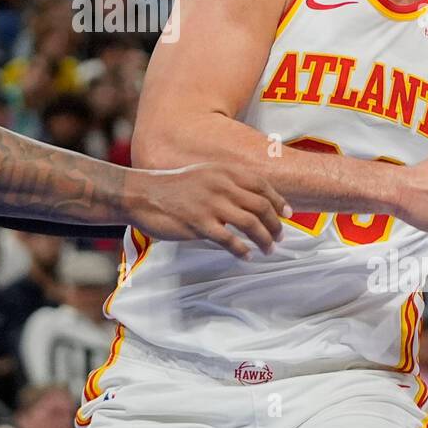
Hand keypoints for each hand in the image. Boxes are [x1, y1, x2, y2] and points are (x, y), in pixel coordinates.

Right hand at [126, 163, 289, 260]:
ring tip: (269, 249)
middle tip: (280, 236)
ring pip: (251, 224)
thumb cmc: (172, 187)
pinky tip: (246, 256)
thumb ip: (226, 182)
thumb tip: (250, 198)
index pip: (262, 185)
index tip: (286, 214)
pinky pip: (230, 240)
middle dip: (275, 224)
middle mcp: (221, 185)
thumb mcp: (203, 174)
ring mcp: (211, 205)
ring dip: (264, 239)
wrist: (141, 194)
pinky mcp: (199, 224)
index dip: (278, 201)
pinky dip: (243, 250)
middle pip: (261, 206)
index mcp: (223, 171)